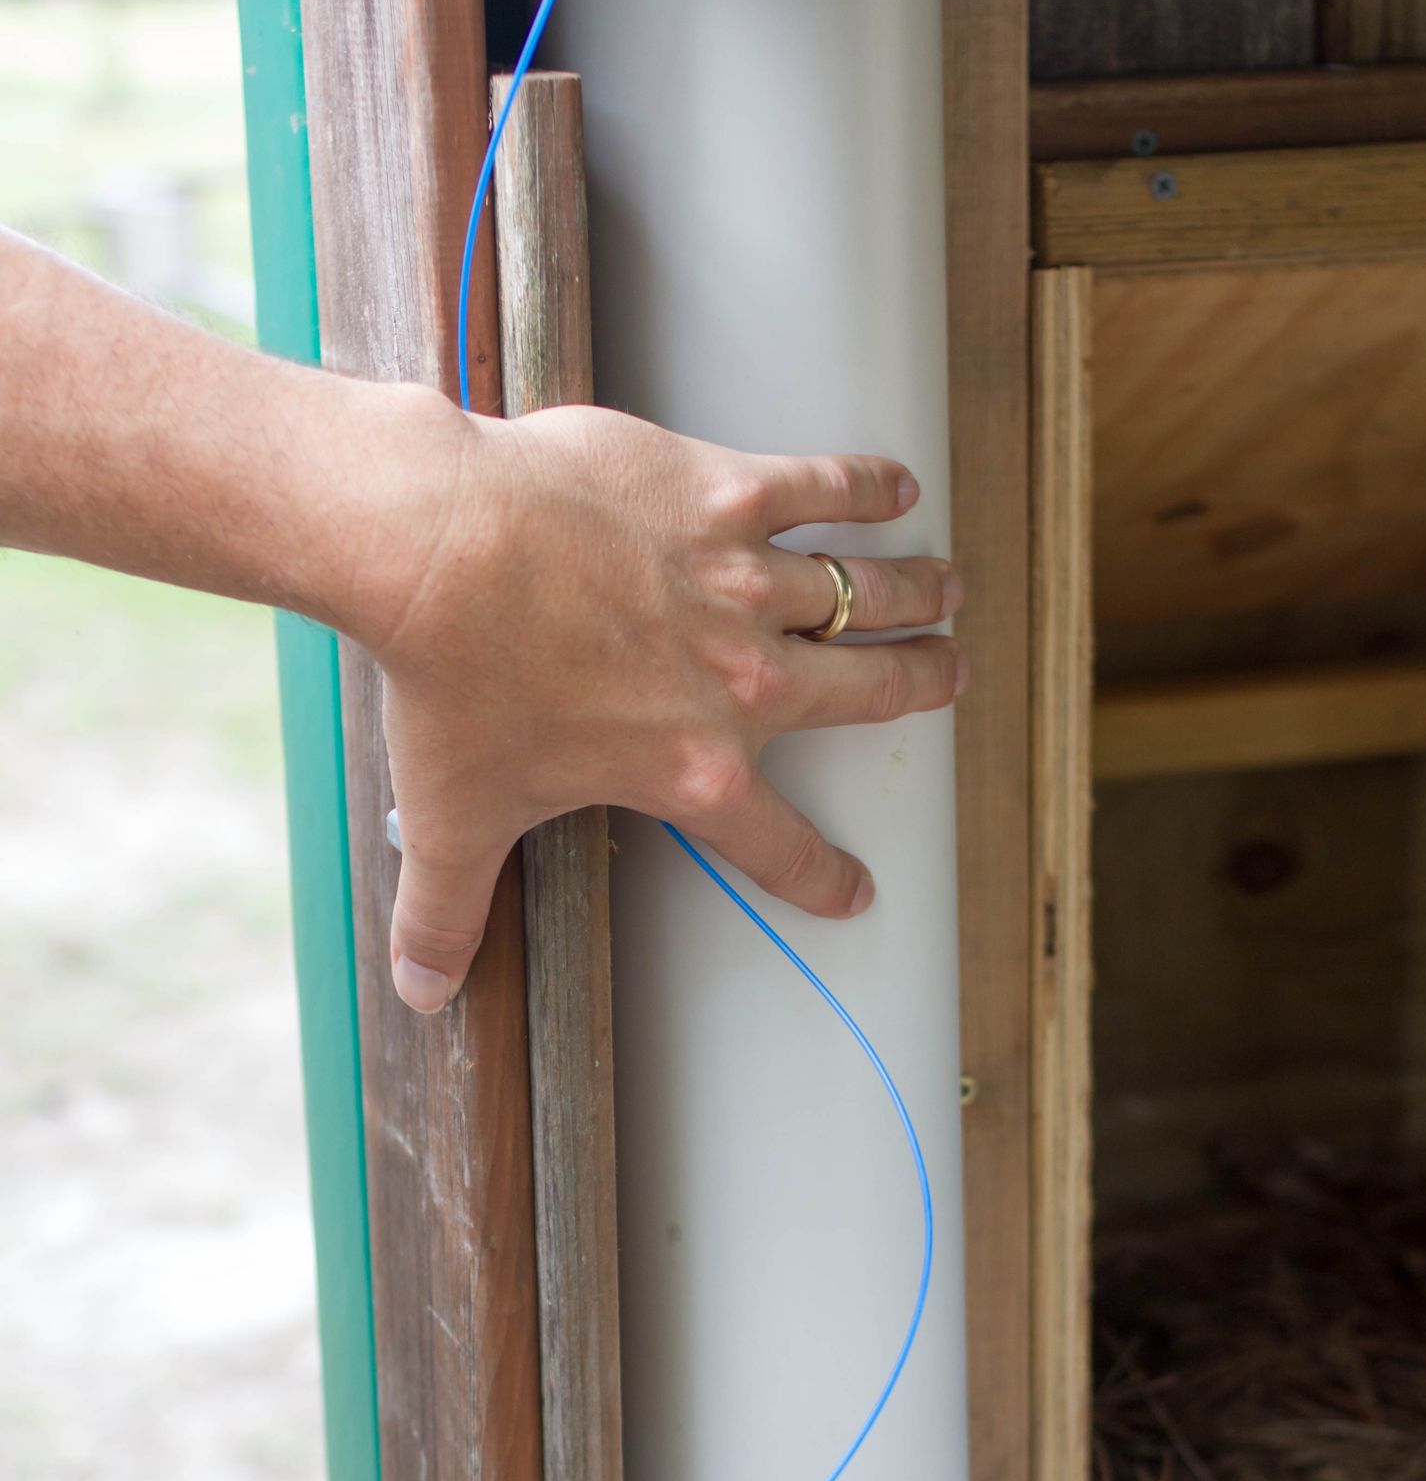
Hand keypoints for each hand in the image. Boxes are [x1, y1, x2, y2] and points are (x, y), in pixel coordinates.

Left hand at [368, 403, 965, 1012]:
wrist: (438, 549)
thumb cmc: (452, 687)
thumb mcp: (452, 820)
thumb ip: (447, 911)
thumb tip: (421, 992)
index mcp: (695, 772)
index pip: (779, 843)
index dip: (823, 875)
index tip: (856, 888)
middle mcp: (743, 684)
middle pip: (863, 694)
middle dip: (918, 686)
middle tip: (949, 674)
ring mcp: (742, 583)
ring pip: (862, 594)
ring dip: (915, 593)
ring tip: (948, 589)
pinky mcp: (722, 494)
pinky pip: (822, 489)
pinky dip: (868, 488)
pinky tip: (897, 489)